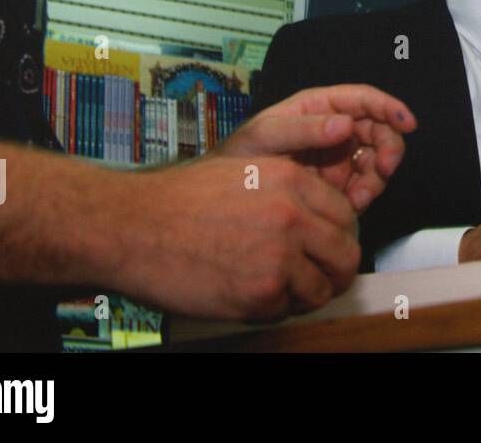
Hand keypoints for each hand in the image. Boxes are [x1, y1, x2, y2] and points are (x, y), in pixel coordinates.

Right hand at [121, 153, 360, 320]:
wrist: (133, 226)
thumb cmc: (181, 200)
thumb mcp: (246, 170)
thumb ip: (291, 190)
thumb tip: (325, 218)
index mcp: (291, 179)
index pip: (347, 215)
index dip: (340, 235)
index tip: (328, 247)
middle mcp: (291, 215)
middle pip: (346, 254)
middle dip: (336, 269)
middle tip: (320, 276)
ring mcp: (278, 256)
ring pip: (323, 288)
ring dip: (307, 294)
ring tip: (282, 289)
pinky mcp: (261, 292)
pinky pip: (288, 310)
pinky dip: (275, 309)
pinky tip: (252, 295)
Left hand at [222, 84, 415, 211]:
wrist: (224, 198)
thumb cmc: (238, 157)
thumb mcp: (265, 137)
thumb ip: (304, 129)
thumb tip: (344, 124)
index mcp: (318, 107)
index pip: (363, 99)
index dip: (389, 107)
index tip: (407, 122)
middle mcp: (333, 128)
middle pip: (378, 129)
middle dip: (388, 147)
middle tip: (385, 169)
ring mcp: (338, 156)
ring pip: (377, 158)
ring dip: (378, 176)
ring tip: (359, 196)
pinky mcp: (339, 182)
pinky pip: (366, 183)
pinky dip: (366, 194)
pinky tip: (351, 204)